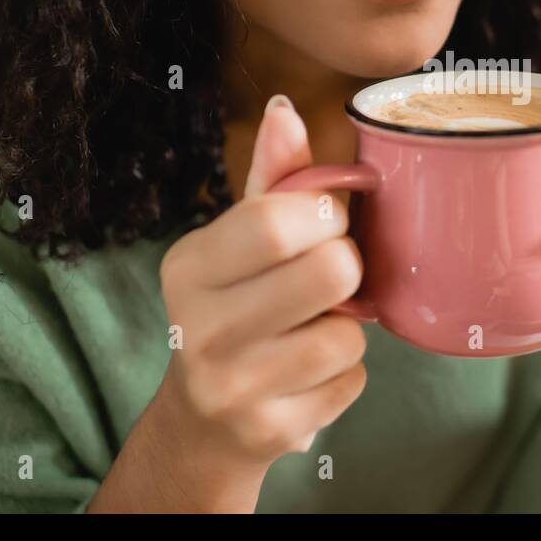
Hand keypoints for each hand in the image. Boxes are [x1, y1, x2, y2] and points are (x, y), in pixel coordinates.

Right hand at [156, 94, 367, 468]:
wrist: (205, 424)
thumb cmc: (235, 309)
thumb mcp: (239, 242)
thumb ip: (272, 178)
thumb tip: (284, 109)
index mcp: (187, 266)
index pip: (278, 221)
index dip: (323, 216)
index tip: (322, 223)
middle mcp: (198, 329)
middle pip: (330, 271)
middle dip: (344, 268)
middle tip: (324, 278)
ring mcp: (232, 387)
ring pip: (348, 332)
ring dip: (346, 328)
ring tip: (310, 330)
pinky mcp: (271, 432)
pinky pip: (353, 380)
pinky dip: (345, 374)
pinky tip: (307, 374)